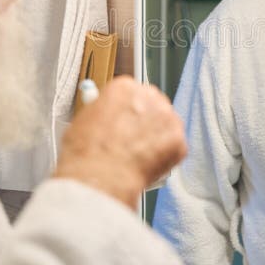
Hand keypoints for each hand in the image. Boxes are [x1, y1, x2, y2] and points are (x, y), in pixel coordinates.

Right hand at [54, 76, 186, 208]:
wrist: (101, 176)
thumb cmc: (87, 152)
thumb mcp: (86, 119)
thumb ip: (104, 111)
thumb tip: (108, 115)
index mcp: (125, 87)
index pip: (133, 93)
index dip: (128, 111)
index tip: (125, 122)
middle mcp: (150, 96)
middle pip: (153, 105)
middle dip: (146, 121)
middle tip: (134, 140)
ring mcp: (168, 118)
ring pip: (166, 125)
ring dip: (157, 138)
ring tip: (139, 156)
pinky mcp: (179, 140)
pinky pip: (175, 147)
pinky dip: (165, 157)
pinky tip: (147, 165)